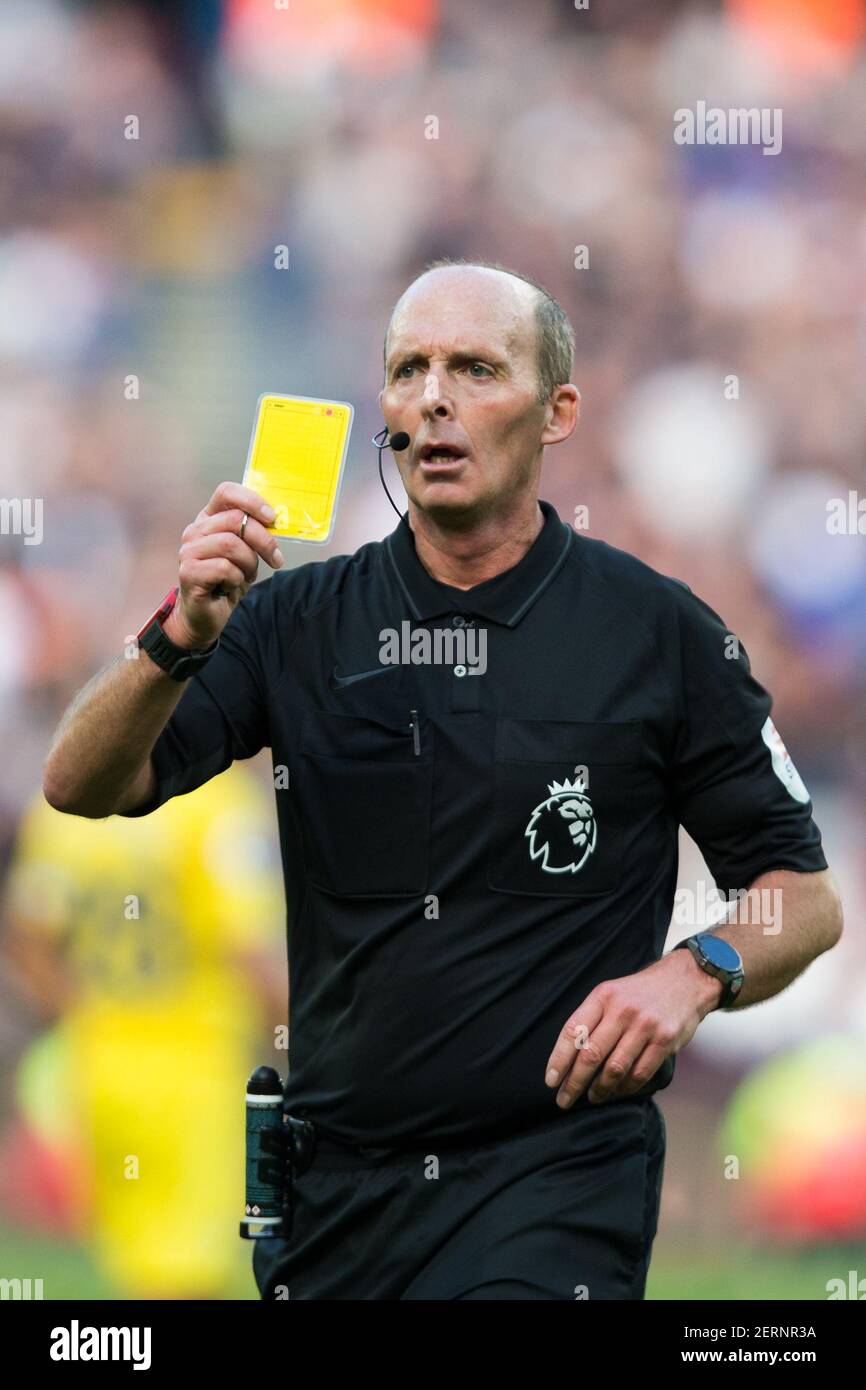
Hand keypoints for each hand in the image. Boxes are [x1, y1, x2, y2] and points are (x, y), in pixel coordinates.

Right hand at [164, 482, 283, 649]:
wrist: (208, 614)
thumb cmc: (228, 580)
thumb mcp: (247, 552)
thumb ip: (255, 533)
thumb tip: (276, 520)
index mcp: (209, 519)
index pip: (226, 492)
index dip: (252, 501)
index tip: (273, 518)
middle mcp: (195, 530)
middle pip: (235, 520)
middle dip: (263, 540)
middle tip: (275, 558)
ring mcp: (188, 551)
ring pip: (230, 544)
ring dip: (249, 563)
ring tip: (246, 576)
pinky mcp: (188, 572)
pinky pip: (223, 568)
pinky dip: (236, 579)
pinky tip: (229, 587)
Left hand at [544, 949, 722, 1107]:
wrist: (686, 980)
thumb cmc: (640, 992)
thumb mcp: (611, 993)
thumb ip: (591, 1019)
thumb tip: (567, 1057)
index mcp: (603, 996)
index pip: (573, 1031)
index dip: (558, 1059)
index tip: (551, 1080)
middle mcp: (622, 1010)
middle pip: (591, 1054)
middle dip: (574, 1082)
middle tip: (564, 1099)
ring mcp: (645, 1026)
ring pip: (615, 1068)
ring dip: (600, 1089)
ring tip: (592, 1097)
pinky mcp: (665, 1040)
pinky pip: (640, 1073)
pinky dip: (625, 1087)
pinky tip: (617, 1091)